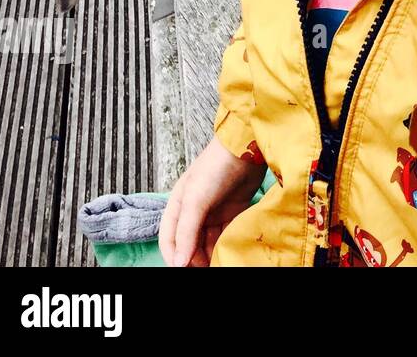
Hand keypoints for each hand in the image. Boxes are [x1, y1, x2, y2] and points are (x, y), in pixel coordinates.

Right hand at [159, 136, 265, 266]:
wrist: (246, 148)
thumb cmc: (215, 167)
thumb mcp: (195, 200)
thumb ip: (187, 232)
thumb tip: (178, 263)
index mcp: (178, 207)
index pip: (169, 240)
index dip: (174, 256)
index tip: (183, 269)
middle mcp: (194, 211)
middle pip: (190, 243)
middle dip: (194, 258)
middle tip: (205, 268)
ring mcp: (214, 211)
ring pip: (208, 241)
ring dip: (211, 254)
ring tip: (218, 263)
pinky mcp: (233, 211)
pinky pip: (226, 234)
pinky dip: (225, 244)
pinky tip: (229, 252)